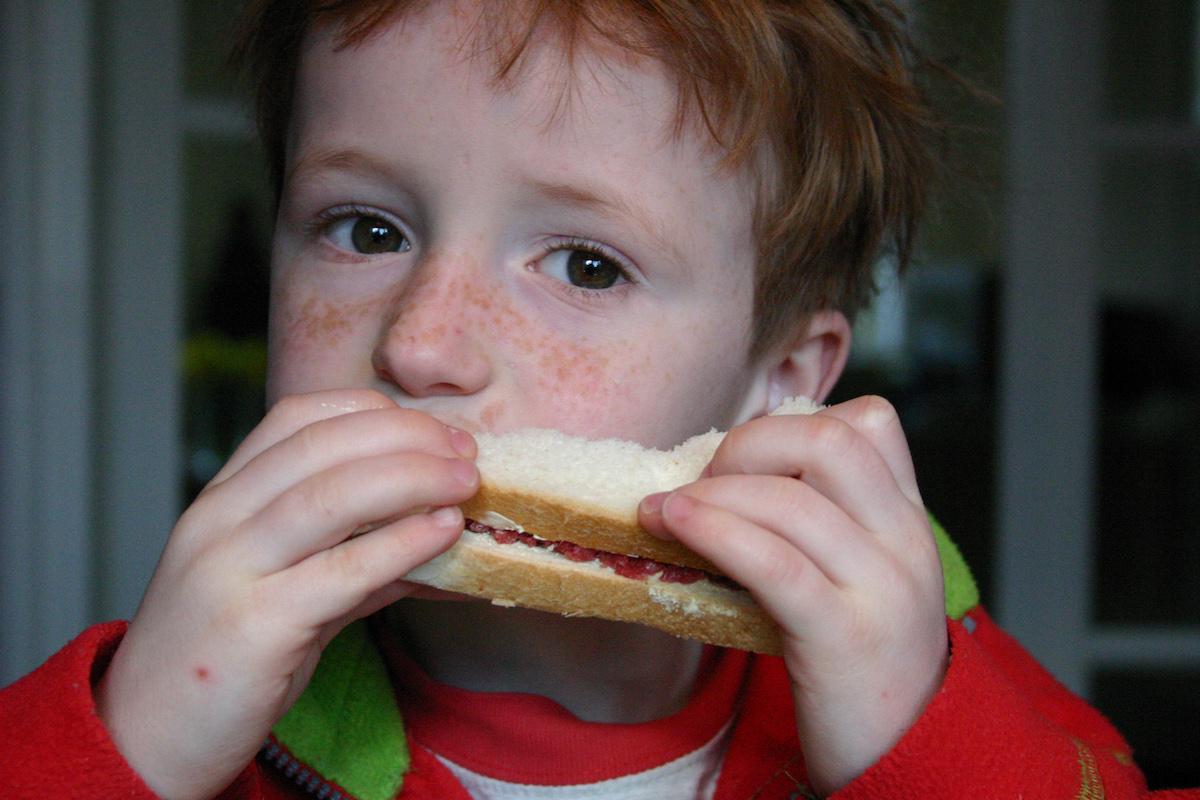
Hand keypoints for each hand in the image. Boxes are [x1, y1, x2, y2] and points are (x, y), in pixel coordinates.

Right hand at [95, 389, 477, 799]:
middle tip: (465, 453)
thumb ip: (354, 555)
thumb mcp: (284, 589)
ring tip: (465, 484)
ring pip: (331, 497)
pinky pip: (340, 571)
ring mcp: (229, 570)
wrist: (147, 739)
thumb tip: (438, 533)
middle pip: (323, 447)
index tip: (431, 427)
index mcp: (221, 500)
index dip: (373, 412)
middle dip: (407, 438)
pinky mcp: (252, 626)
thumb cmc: (222, 659)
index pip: (296, 418)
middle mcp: (218, 522)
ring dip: (413, 479)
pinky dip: (401, 544)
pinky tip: (443, 534)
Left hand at [639, 396, 947, 796]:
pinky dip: (715, 532)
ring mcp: (881, 588)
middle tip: (706, 481)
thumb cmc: (859, 660)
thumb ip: (820, 523)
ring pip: (790, 502)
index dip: (793, 423)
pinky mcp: (845, 636)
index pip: (868, 421)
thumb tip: (722, 477)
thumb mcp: (858, 575)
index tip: (745, 461)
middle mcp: (904, 541)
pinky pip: (775, 563)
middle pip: (828, 442)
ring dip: (710, 495)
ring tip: (663, 511)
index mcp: (905, 518)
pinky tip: (674, 526)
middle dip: (749, 445)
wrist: (905, 753)